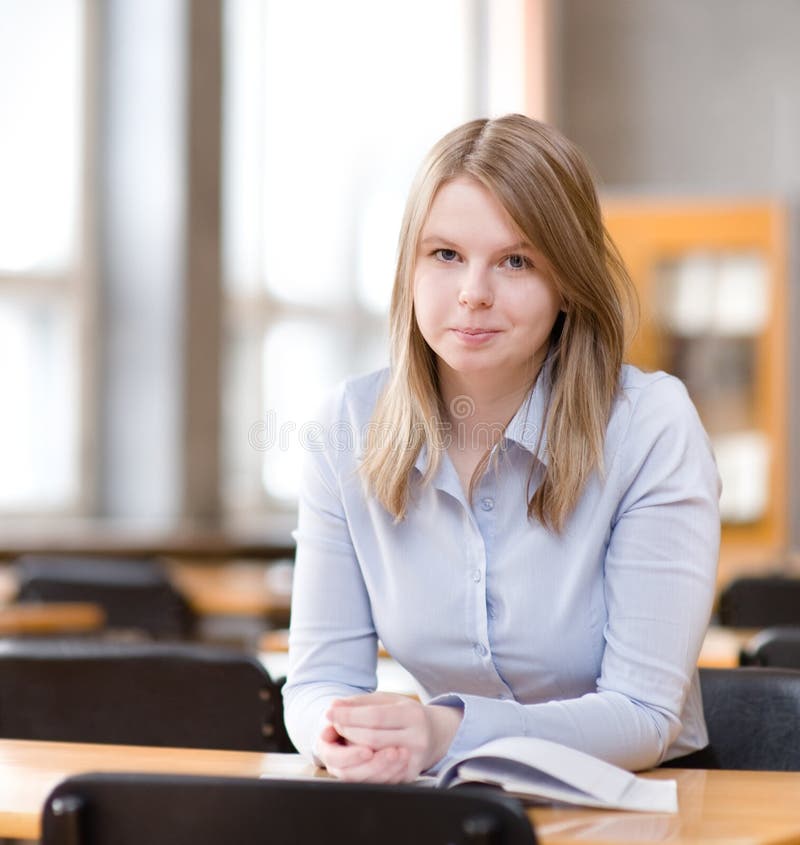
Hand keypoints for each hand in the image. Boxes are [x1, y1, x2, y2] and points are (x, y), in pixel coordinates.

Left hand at [322, 692, 462, 782]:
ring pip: (374, 760)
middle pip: (372, 738)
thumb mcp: (388, 700)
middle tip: (333, 725)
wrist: (435, 733)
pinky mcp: (410, 775)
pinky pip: (380, 775)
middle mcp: (416, 738)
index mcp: (412, 715)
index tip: (330, 713)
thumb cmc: (407, 713)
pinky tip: (352, 757)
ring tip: (340, 740)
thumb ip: (360, 702)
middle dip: (347, 731)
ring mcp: (414, 759)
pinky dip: (362, 766)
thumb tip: (333, 706)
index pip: (375, 717)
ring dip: (350, 751)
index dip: (349, 715)